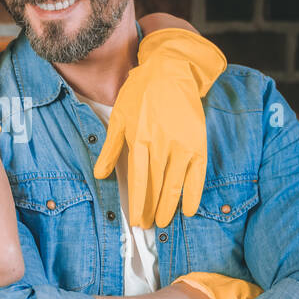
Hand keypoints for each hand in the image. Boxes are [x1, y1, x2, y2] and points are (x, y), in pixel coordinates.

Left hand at [94, 28, 226, 228]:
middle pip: (157, 186)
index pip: (139, 180)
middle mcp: (161, 144)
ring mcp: (181, 144)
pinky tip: (189, 209)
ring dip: (170, 206)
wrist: (170, 71)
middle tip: (149, 227)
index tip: (136, 221)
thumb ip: (110, 147)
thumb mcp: (119, 117)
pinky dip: (193, 192)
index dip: (138, 203)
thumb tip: (100, 174)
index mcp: (140, 139)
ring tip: (165, 222)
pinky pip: (197, 173)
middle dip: (153, 209)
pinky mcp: (198, 142)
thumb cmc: (140, 93)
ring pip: (175, 183)